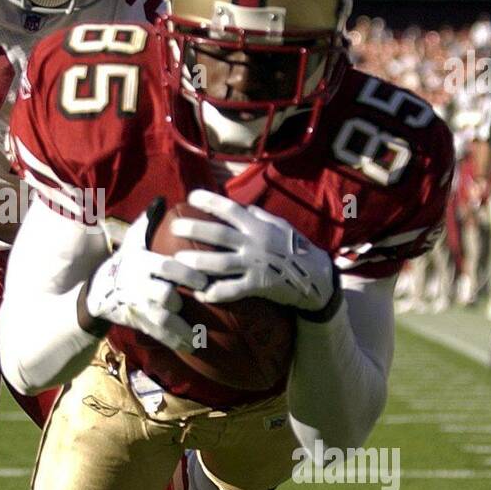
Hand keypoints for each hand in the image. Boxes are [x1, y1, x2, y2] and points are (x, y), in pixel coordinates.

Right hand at [83, 207, 206, 352]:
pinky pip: (158, 334)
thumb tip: (162, 200)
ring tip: (201, 336)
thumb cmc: (124, 261)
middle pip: (163, 296)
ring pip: (161, 319)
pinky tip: (191, 346)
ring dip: (182, 329)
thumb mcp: (133, 240)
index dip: (185, 274)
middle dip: (184, 301)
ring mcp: (138, 306)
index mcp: (142, 263)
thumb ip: (147, 222)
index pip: (165, 267)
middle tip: (204, 301)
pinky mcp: (139, 322)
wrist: (99, 292)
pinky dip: (174, 341)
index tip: (204, 280)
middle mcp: (138, 286)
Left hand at [170, 188, 335, 311]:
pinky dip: (216, 292)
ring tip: (179, 261)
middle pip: (219, 234)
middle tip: (174, 227)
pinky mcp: (259, 285)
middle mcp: (256, 243)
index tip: (190, 196)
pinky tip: (200, 293)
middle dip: (194, 228)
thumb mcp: (280, 226)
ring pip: (222, 262)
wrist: (316, 277)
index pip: (231, 209)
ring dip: (199, 262)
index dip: (210, 201)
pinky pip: (234, 289)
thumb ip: (258, 217)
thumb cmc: (295, 248)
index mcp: (259, 226)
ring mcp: (257, 264)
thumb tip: (239, 207)